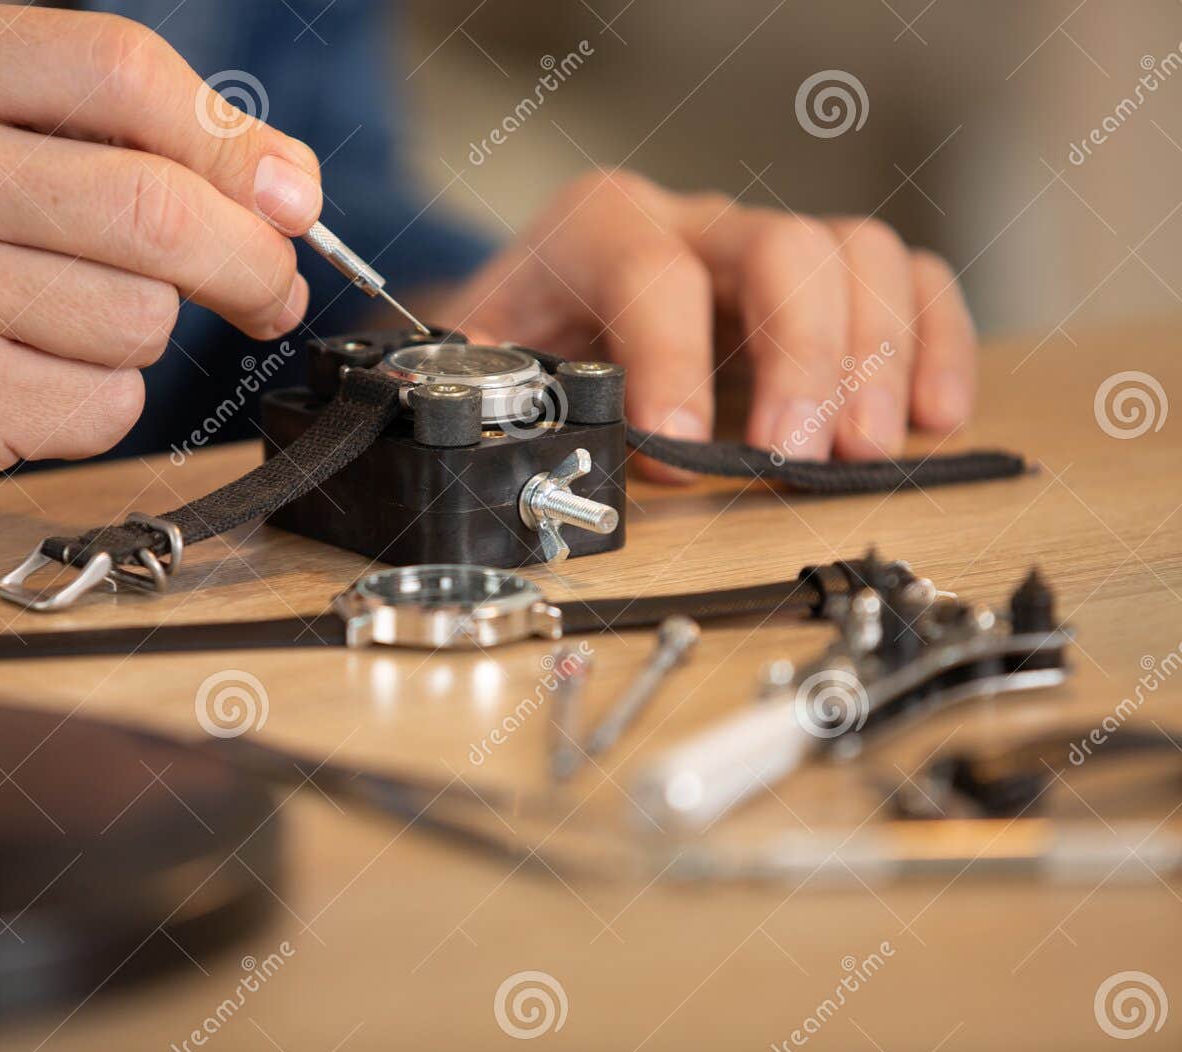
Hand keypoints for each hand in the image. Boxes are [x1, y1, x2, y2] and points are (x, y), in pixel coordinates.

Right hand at [0, 1, 321, 526]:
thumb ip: (110, 137)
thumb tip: (289, 188)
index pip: (121, 74)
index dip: (234, 144)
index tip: (293, 198)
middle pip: (154, 210)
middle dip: (248, 262)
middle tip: (271, 292)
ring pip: (137, 320)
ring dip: (137, 336)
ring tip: (55, 325)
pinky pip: (100, 403)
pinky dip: (95, 402)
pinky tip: (22, 380)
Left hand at [442, 171, 976, 469]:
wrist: (545, 304)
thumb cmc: (527, 335)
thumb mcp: (491, 359)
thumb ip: (508, 396)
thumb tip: (559, 453)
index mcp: (601, 229)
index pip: (653, 272)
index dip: (673, 361)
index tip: (682, 449)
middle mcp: (694, 222)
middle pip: (783, 248)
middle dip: (801, 356)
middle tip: (800, 454)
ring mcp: (767, 242)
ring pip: (857, 253)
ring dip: (879, 355)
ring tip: (866, 449)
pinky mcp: (824, 276)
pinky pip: (907, 279)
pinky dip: (933, 343)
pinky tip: (935, 416)